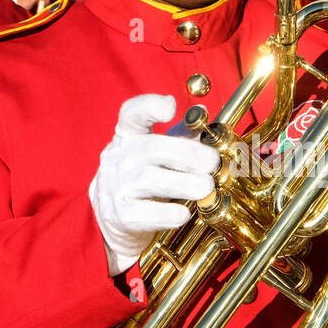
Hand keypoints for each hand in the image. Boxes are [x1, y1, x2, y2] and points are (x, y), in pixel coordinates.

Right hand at [88, 94, 219, 275]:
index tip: (171, 106)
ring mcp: (114, 185)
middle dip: (188, 154)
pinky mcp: (119, 214)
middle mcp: (117, 157)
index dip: (149, 106)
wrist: (119, 221)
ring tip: (206, 187)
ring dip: (183, 183)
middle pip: (152, 148)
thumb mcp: (161, 153)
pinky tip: (184, 214)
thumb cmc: (148, 178)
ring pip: (149, 179)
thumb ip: (181, 135)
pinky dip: (167, 213)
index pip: (131, 113)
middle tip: (213, 163)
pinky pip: (144, 213)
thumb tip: (202, 112)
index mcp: (128, 135)